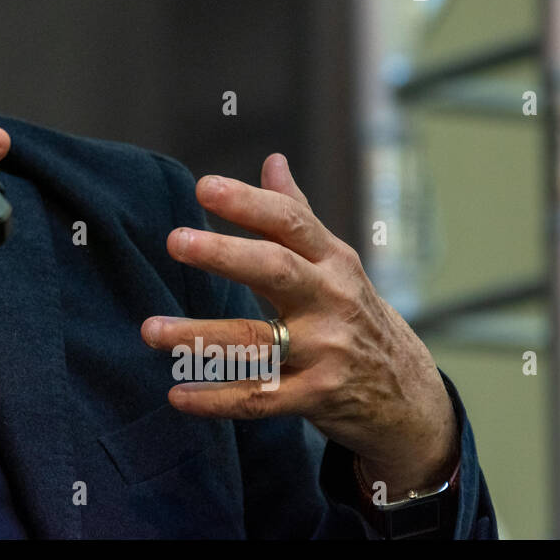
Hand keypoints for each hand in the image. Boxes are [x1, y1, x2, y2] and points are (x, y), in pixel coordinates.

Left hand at [140, 153, 457, 493]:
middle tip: (175, 241)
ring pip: (255, 341)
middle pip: (275, 270)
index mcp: (331, 261)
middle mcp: (330, 300)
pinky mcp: (317, 397)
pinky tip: (177, 394)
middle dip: (224, 255)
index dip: (248, 202)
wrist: (410, 397)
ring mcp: (325, 351)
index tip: (203, 187)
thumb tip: (273, 160)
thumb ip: (296, 216)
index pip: (290, 222)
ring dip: (199, 336)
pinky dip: (216, 400)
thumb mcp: (335, 264)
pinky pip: (259, 398)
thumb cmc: (355, 316)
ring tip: (149, 330)